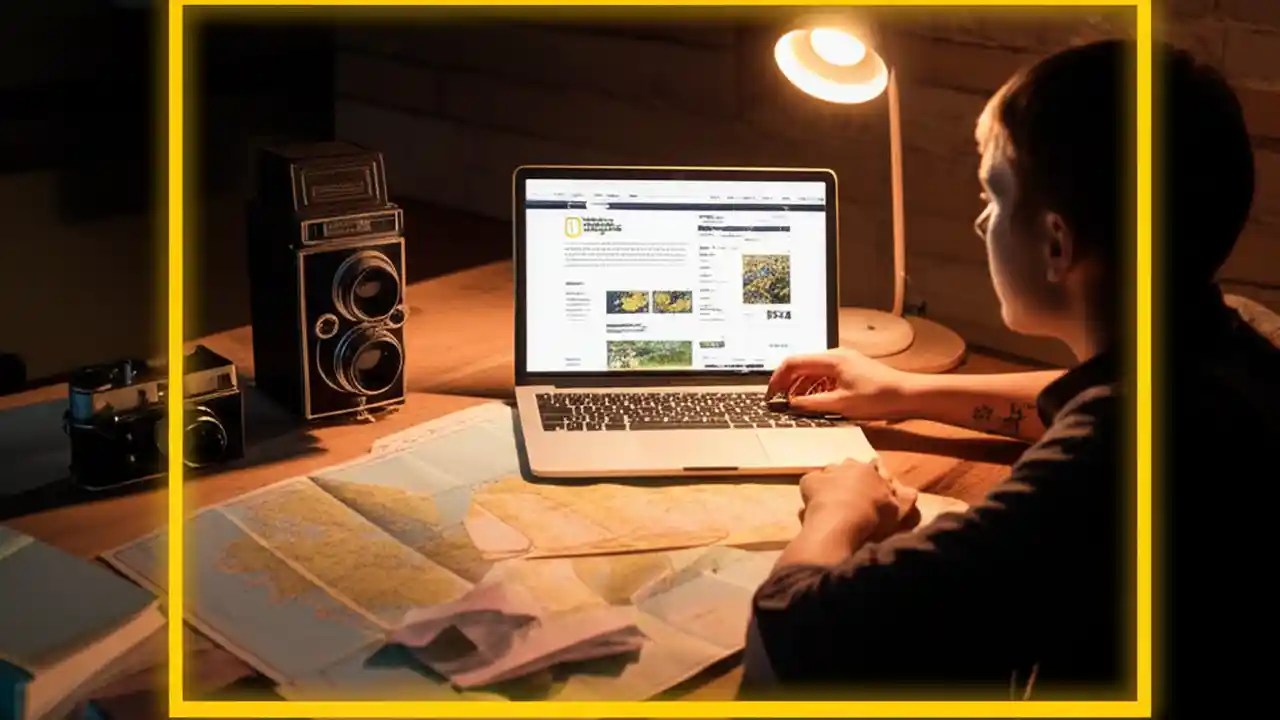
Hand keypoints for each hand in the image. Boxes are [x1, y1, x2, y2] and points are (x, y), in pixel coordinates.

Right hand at [767, 347, 914, 419]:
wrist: (908, 395)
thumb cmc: (879, 397)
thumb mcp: (840, 404)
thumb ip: (811, 404)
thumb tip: (789, 405)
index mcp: (831, 359)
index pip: (793, 362)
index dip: (777, 378)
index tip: (771, 394)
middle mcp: (835, 356)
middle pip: (801, 365)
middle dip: (786, 383)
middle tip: (778, 401)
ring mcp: (843, 362)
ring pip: (812, 372)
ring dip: (800, 387)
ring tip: (794, 404)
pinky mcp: (850, 371)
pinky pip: (824, 376)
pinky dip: (814, 388)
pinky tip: (813, 402)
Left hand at [798, 458, 918, 544]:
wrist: (841, 524)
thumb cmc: (873, 517)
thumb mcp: (898, 511)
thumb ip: (905, 499)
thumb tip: (910, 491)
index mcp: (871, 470)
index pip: (875, 468)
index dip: (873, 480)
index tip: (872, 493)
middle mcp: (849, 465)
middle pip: (850, 468)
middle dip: (851, 479)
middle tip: (852, 499)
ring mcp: (828, 471)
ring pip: (830, 474)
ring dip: (832, 484)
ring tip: (833, 504)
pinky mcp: (810, 481)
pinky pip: (811, 483)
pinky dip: (813, 492)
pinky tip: (816, 505)